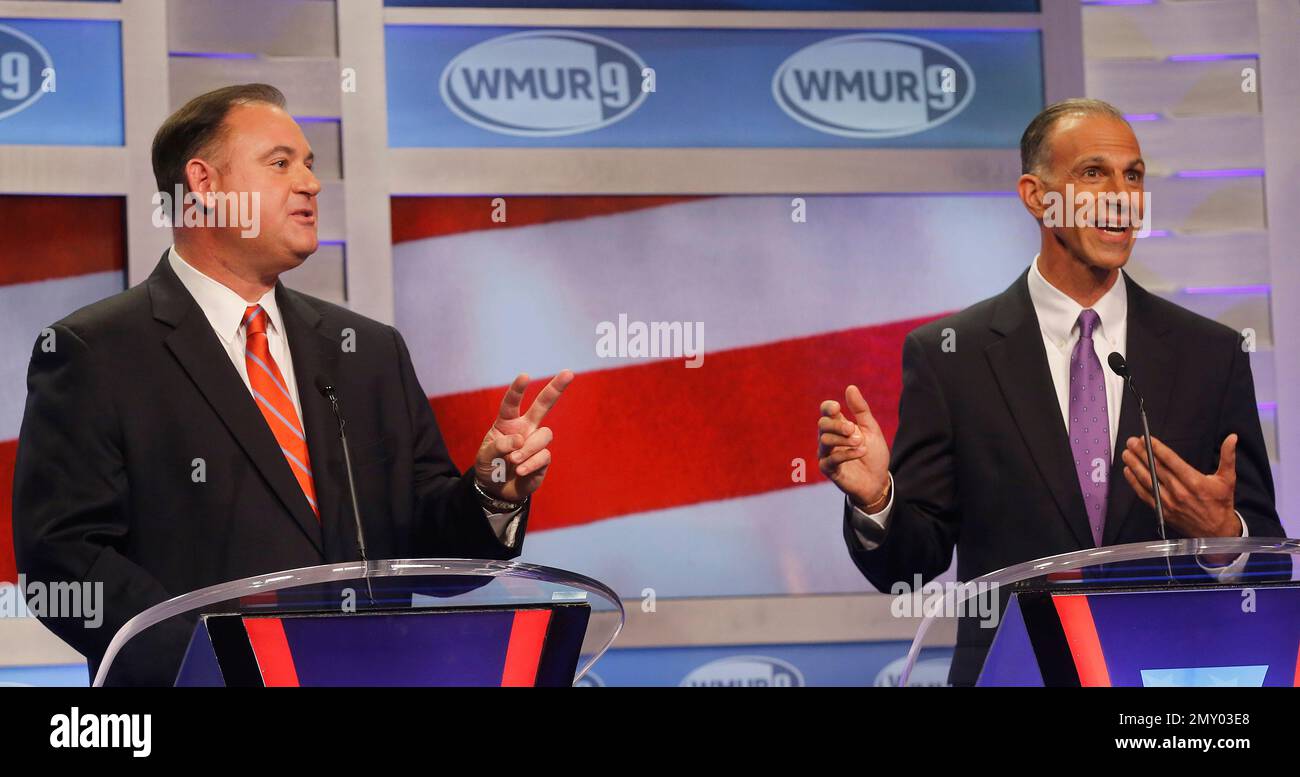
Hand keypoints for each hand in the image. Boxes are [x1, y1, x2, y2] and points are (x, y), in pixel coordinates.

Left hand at [474, 370, 573, 503]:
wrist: (496, 490)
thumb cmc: (489, 467)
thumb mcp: (484, 456)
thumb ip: (498, 446)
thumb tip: (520, 440)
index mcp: (507, 422)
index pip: (512, 403)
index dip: (518, 390)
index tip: (525, 376)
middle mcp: (525, 428)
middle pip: (543, 404)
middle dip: (556, 388)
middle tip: (569, 372)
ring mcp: (535, 443)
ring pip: (544, 435)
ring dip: (528, 448)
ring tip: (513, 461)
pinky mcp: (543, 459)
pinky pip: (544, 456)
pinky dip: (531, 463)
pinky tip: (520, 471)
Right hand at [818, 385, 890, 510]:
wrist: (878, 481)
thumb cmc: (874, 454)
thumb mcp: (871, 429)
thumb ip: (861, 410)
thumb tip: (850, 387)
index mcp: (838, 426)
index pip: (825, 411)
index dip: (828, 407)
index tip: (838, 407)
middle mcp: (829, 438)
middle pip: (822, 424)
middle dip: (838, 425)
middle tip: (853, 429)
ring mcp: (826, 454)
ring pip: (824, 440)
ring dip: (844, 439)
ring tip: (860, 443)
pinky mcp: (829, 469)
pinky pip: (831, 458)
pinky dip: (847, 453)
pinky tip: (861, 452)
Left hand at [1121, 434, 1240, 540]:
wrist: (1217, 533)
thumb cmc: (1221, 503)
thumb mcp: (1228, 479)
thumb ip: (1228, 457)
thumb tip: (1232, 438)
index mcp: (1195, 482)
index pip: (1172, 461)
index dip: (1158, 449)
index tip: (1146, 439)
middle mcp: (1180, 491)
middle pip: (1156, 469)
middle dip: (1142, 453)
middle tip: (1131, 441)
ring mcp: (1169, 502)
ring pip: (1148, 481)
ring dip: (1135, 466)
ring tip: (1126, 453)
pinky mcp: (1162, 511)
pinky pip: (1145, 495)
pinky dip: (1134, 483)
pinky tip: (1128, 472)